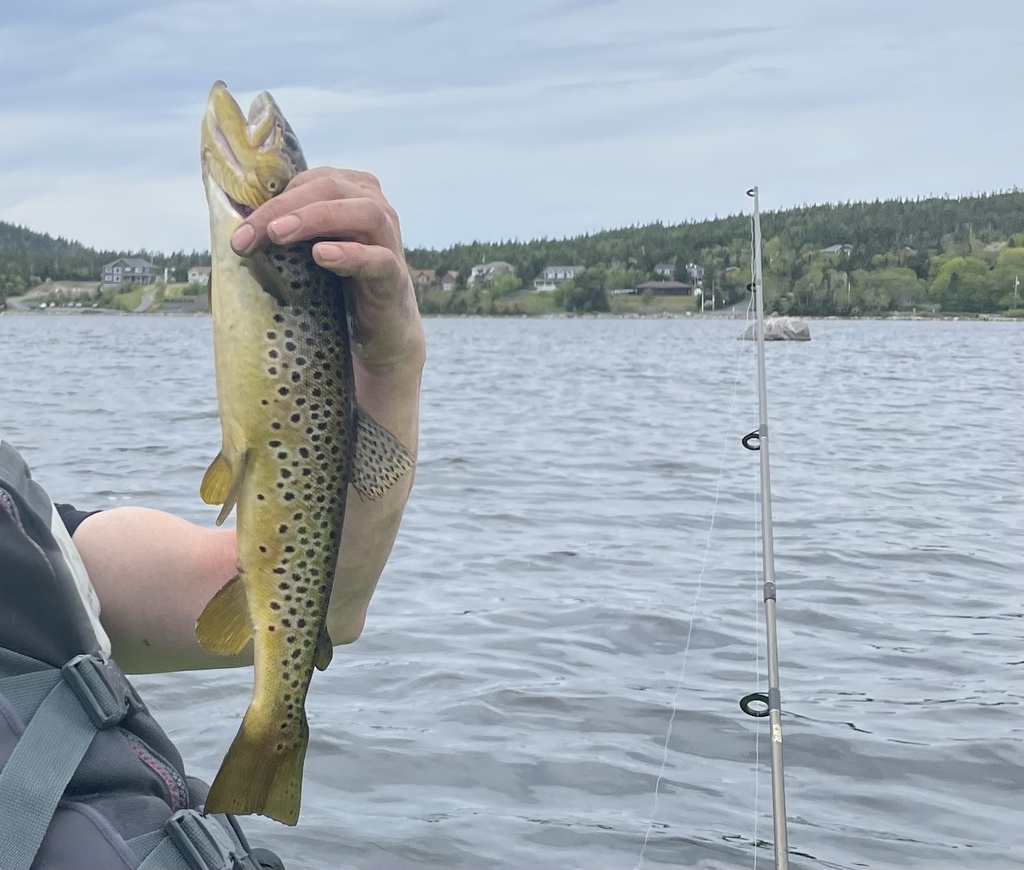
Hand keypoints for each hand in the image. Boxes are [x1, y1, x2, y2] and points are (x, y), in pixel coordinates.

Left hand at [228, 167, 424, 376]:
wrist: (379, 334)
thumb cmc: (339, 289)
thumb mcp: (307, 256)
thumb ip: (282, 237)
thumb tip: (227, 235)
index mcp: (351, 193)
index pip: (308, 182)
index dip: (271, 200)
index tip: (239, 231)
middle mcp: (375, 208)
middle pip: (330, 188)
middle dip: (283, 208)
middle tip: (249, 235)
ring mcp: (389, 241)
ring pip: (361, 211)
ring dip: (315, 218)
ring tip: (278, 235)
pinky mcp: (394, 276)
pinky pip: (377, 258)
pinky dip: (349, 253)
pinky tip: (321, 255)